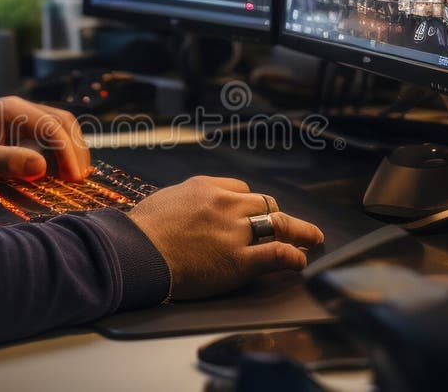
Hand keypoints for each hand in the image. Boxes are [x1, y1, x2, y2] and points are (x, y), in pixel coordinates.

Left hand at [0, 96, 90, 180]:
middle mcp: (20, 108)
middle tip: (80, 177)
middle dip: (76, 149)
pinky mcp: (16, 125)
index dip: (68, 153)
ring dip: (71, 147)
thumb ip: (7, 161)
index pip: (53, 127)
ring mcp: (19, 115)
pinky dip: (59, 148)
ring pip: (58, 125)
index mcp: (13, 110)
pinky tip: (60, 166)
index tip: (73, 177)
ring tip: (75, 173)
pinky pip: (46, 133)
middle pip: (62, 122)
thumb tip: (42, 168)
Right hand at [128, 176, 324, 299]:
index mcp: (205, 188)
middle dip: (277, 215)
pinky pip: (277, 254)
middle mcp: (225, 205)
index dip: (250, 203)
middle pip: (264, 204)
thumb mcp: (164, 200)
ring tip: (312, 238)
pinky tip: (300, 261)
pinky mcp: (239, 261)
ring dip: (300, 231)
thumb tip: (187, 205)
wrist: (135, 252)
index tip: (254, 212)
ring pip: (279, 223)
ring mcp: (234, 232)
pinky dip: (293, 257)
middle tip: (290, 225)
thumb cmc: (139, 230)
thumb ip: (184, 199)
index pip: (240, 189)